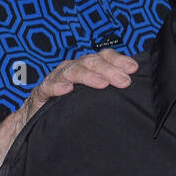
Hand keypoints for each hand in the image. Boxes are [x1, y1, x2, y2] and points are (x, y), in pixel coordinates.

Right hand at [22, 48, 137, 112]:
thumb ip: (111, 93)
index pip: (104, 56)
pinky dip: (57, 87)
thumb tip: (136, 94)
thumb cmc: (70, 105)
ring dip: (88, 76)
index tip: (134, 68)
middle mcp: (72, 68)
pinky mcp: (41, 92)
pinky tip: (68, 90)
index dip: (118, 59)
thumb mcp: (92, 97)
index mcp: (86, 67)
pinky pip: (48, 87)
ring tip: (102, 84)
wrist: (38, 119)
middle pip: (90, 62)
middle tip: (124, 81)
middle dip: (109, 69)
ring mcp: (56, 79)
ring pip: (72, 71)